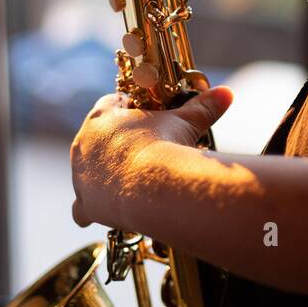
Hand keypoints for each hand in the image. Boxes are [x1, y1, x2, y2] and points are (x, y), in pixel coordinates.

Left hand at [69, 85, 234, 228]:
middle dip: (117, 144)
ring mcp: (81, 174)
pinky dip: (90, 211)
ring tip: (129, 180)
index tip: (145, 119)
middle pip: (98, 138)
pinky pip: (80, 208)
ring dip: (104, 174)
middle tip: (143, 152)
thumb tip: (226, 94)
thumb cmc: (166, 147)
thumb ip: (203, 108)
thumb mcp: (186, 123)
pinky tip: (101, 212)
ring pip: (87, 171)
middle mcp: (84, 143)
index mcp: (102, 116)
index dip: (129, 111)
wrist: (153, 186)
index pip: (111, 105)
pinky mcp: (85, 202)